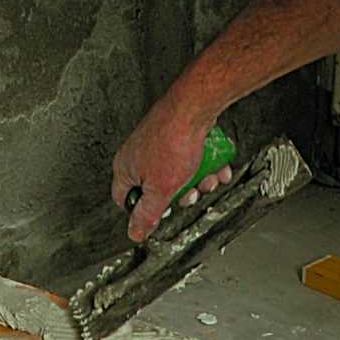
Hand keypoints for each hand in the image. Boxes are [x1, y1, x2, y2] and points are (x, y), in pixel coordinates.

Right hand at [112, 97, 233, 243]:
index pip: (123, 199)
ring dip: (196, 181)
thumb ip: (147, 214)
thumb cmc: (173, 141)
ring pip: (177, 174)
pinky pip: (189, 158)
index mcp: (125, 167)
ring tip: (207, 177)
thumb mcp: (160, 189)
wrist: (194, 107)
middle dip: (180, 195)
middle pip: (156, 188)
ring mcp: (157, 143)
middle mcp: (137, 154)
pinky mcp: (175, 135)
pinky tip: (216, 167)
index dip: (140, 211)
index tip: (157, 215)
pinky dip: (203, 166)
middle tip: (190, 193)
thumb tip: (134, 232)